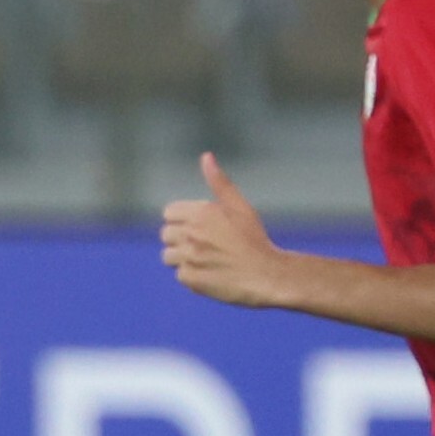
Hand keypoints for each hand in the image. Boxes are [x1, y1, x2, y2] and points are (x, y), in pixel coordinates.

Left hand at [162, 153, 290, 306]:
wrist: (268, 275)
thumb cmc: (255, 239)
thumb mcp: (240, 206)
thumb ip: (220, 182)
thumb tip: (206, 156)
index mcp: (201, 212)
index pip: (169, 213)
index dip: (182, 220)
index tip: (198, 227)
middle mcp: (191, 233)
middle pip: (166, 235)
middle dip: (181, 239)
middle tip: (205, 245)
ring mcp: (189, 257)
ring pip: (168, 256)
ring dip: (183, 258)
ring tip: (206, 260)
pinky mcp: (191, 279)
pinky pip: (180, 275)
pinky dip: (193, 276)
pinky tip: (211, 274)